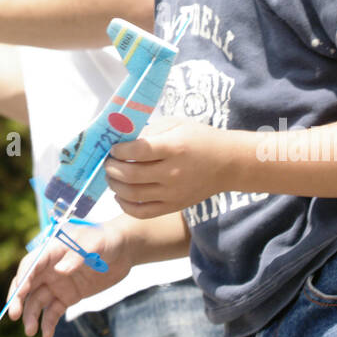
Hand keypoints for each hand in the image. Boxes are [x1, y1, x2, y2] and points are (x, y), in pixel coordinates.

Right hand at [4, 218, 134, 336]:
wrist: (123, 251)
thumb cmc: (106, 240)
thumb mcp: (94, 245)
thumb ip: (77, 256)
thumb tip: (59, 270)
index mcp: (52, 250)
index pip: (31, 264)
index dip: (23, 278)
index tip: (18, 294)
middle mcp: (50, 267)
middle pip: (27, 284)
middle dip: (18, 299)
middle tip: (14, 315)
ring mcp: (57, 283)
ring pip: (37, 300)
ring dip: (31, 315)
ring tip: (31, 331)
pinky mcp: (67, 297)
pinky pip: (53, 311)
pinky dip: (48, 323)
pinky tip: (46, 335)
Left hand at [105, 117, 227, 217]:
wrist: (228, 163)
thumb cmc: (199, 139)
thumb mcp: (176, 124)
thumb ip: (150, 131)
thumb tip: (123, 141)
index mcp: (174, 148)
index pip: (137, 151)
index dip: (119, 150)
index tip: (114, 148)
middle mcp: (173, 173)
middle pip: (131, 175)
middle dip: (112, 168)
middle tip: (108, 162)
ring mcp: (173, 193)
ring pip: (133, 195)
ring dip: (114, 185)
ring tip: (112, 176)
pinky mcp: (174, 206)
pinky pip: (143, 212)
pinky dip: (125, 205)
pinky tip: (120, 194)